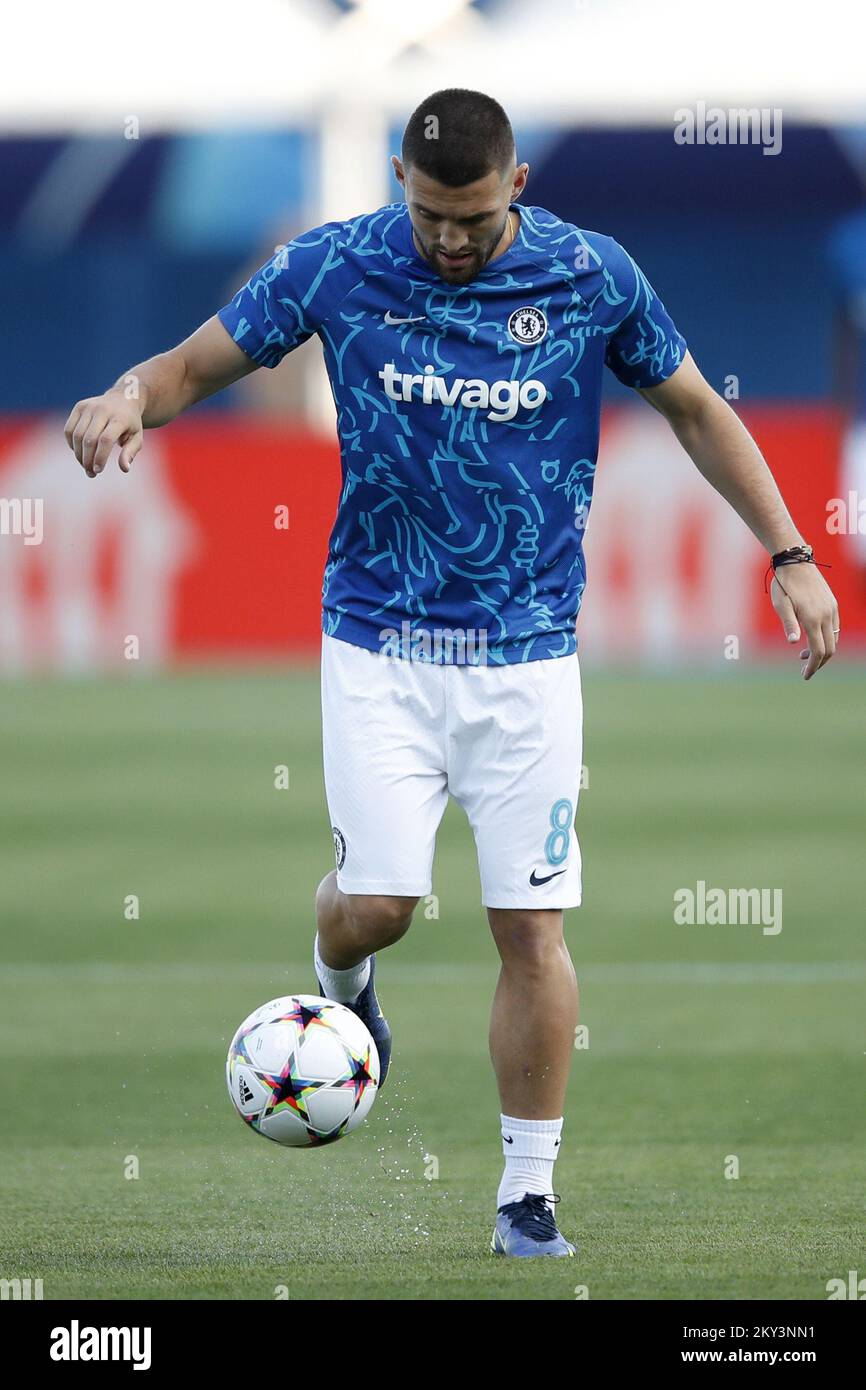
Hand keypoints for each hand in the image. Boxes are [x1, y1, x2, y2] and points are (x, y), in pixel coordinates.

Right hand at [64, 390, 143, 477]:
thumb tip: (124, 469)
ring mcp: (89, 407)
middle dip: (88, 459)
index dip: (100, 457)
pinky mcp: (79, 407)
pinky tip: (79, 452)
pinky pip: (69, 429)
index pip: (106, 439)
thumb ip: (130, 453)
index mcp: (119, 418)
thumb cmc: (131, 424)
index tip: (98, 470)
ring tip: (86, 466)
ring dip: (79, 455)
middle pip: (89, 439)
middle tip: (91, 473)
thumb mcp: (137, 438)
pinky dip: (71, 444)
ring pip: (77, 436)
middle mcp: (103, 409)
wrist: (123, 398)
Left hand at [770, 564, 839, 679]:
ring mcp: (832, 609)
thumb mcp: (781, 605)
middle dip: (818, 662)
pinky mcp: (833, 604)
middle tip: (804, 670)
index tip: (805, 676)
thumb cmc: (784, 584)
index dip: (813, 666)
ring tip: (803, 654)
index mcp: (812, 618)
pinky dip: (826, 638)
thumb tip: (793, 643)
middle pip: (829, 649)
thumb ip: (789, 624)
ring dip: (821, 651)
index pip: (817, 651)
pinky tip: (812, 638)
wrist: (796, 562)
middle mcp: (826, 615)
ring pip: (833, 639)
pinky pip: (834, 628)